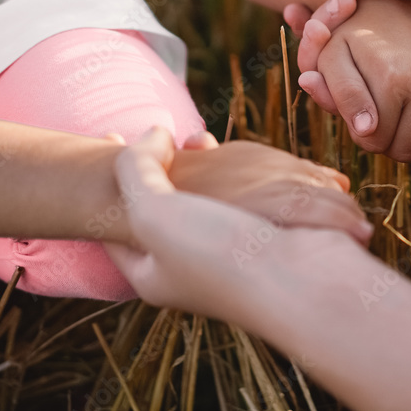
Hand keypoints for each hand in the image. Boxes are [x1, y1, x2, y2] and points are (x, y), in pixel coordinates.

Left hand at [104, 128, 360, 320]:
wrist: (306, 278)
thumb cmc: (220, 256)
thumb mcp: (152, 212)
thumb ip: (136, 168)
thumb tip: (156, 135)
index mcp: (152, 270)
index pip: (114, 224)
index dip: (104, 179)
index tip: (109, 132)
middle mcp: (189, 259)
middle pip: (163, 203)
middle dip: (160, 164)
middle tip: (162, 133)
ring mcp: (229, 243)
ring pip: (204, 192)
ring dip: (201, 162)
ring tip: (200, 138)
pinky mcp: (265, 226)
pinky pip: (243, 189)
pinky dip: (240, 165)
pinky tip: (238, 150)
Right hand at [285, 0, 410, 141]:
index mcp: (410, 33)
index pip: (351, 30)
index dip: (320, 24)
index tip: (292, 11)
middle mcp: (409, 68)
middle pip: (347, 68)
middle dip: (315, 56)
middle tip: (296, 42)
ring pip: (357, 101)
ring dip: (327, 88)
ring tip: (307, 71)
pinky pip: (380, 129)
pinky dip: (351, 114)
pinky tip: (328, 97)